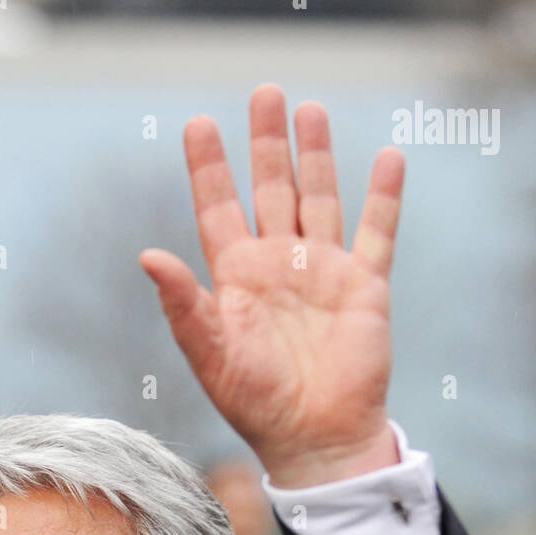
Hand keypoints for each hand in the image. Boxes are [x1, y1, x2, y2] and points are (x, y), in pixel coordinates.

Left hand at [139, 85, 405, 487]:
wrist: (315, 440)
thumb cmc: (256, 405)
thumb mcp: (211, 355)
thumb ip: (183, 305)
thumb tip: (148, 255)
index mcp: (237, 279)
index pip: (218, 209)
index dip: (209, 167)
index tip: (198, 124)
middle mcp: (279, 267)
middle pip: (271, 189)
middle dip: (266, 144)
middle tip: (265, 93)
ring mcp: (323, 273)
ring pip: (320, 199)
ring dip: (316, 155)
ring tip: (309, 110)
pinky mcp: (365, 287)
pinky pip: (378, 233)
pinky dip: (383, 197)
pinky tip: (387, 159)